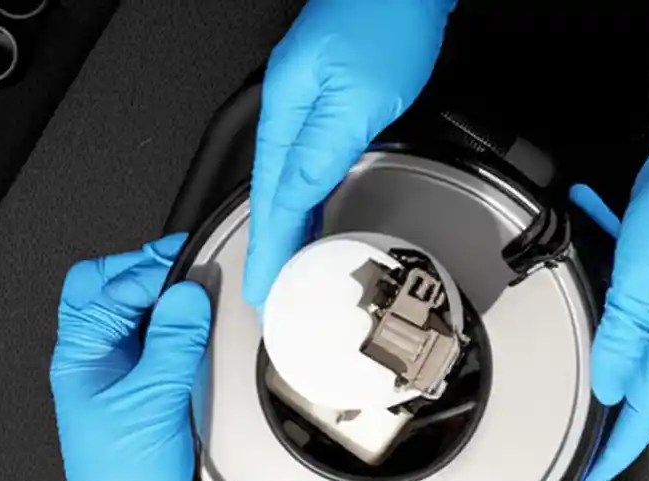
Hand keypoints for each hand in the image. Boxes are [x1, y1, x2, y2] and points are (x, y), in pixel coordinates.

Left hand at [50, 233, 211, 480]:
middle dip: (142, 271)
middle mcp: (92, 361)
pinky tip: (198, 329)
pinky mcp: (142, 393)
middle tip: (184, 264)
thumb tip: (189, 292)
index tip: (188, 264)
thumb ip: (174, 341)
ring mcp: (116, 377)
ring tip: (195, 292)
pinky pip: (155, 344)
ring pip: (131, 315)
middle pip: (105, 290)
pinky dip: (176, 329)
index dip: (148, 270)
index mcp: (78, 357)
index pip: (108, 288)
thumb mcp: (153, 401)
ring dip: (160, 299)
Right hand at [244, 0, 456, 305]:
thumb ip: (321, 154)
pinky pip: (311, 158)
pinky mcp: (335, 94)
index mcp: (286, 112)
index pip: (273, 199)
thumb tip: (295, 202)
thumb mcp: (355, 100)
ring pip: (291, 176)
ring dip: (288, 221)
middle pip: (273, 191)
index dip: (270, 247)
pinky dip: (308, 192)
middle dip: (270, 242)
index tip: (262, 286)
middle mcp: (291, 107)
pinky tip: (316, 206)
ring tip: (287, 262)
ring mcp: (310, 99)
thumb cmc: (385, 20)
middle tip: (267, 285)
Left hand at [576, 62, 648, 480]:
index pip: (642, 410)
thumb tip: (606, 388)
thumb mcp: (646, 282)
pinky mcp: (647, 246)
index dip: (615, 450)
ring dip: (586, 330)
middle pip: (626, 375)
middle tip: (562, 427)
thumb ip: (624, 336)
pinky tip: (569, 230)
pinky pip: (610, 261)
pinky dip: (588, 248)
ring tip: (553, 342)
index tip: (587, 477)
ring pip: (614, 322)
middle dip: (596, 406)